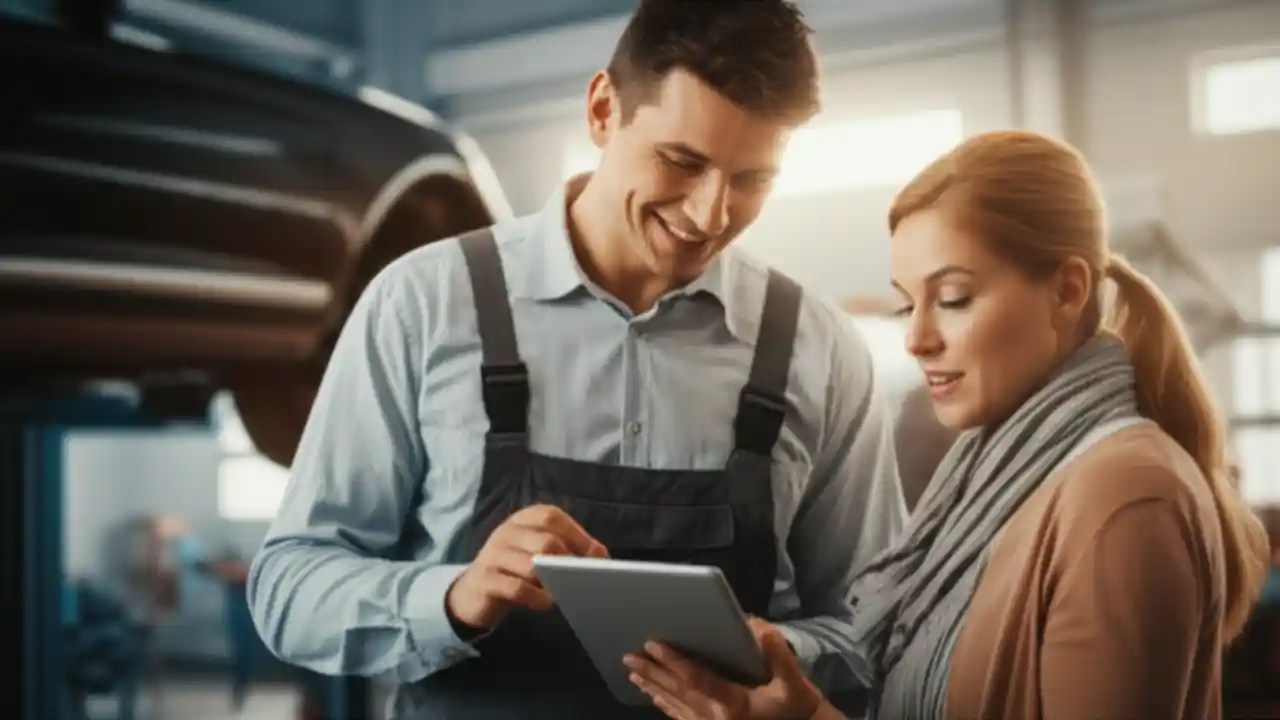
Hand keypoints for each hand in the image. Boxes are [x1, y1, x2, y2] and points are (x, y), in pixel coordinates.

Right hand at [446, 504, 607, 631]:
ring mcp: (493, 554)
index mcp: (522, 519)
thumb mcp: (537, 553)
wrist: (474, 592)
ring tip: (565, 591)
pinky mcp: (485, 580)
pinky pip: (517, 588)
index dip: (577, 535)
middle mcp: (506, 531)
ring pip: (531, 565)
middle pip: (545, 540)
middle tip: (582, 578)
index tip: (596, 556)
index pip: (552, 517)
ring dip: (553, 581)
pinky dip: (537, 597)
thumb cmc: (515, 569)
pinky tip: (546, 603)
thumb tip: (601, 555)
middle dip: (568, 560)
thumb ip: (567, 548)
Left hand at [624, 617, 823, 719]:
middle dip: (653, 672)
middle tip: (629, 656)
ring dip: (653, 687)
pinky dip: (664, 704)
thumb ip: (780, 657)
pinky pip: (681, 716)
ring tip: (633, 672)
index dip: (674, 661)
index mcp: (732, 704)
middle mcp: (714, 717)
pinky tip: (653, 695)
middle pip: (677, 691)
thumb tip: (758, 628)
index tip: (653, 644)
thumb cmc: (796, 708)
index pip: (697, 679)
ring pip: (674, 704)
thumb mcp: (796, 684)